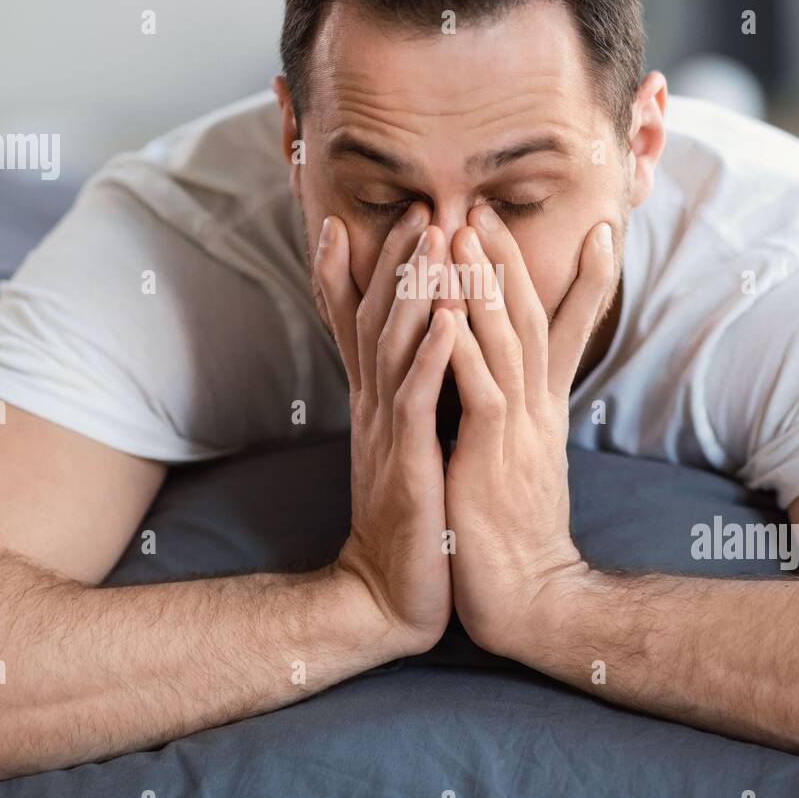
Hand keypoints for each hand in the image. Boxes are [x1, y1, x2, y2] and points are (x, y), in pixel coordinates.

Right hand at [315, 204, 456, 655]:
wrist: (389, 593)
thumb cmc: (409, 518)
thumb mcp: (401, 448)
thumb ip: (403, 400)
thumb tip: (416, 356)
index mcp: (376, 401)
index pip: (358, 323)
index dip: (351, 269)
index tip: (348, 215)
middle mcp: (374, 406)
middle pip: (377, 318)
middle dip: (394, 259)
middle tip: (417, 204)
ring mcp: (386, 431)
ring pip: (395, 345)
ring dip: (415, 289)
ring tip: (433, 237)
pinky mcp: (407, 461)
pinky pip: (417, 398)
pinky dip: (432, 354)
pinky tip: (450, 318)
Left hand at [444, 206, 616, 655]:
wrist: (529, 598)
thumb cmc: (514, 531)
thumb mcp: (523, 461)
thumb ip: (522, 418)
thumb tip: (520, 387)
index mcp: (541, 409)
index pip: (565, 330)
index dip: (583, 279)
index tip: (600, 229)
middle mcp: (536, 409)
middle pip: (531, 317)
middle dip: (507, 258)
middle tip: (484, 206)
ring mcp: (520, 430)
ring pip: (507, 341)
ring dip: (486, 283)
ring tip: (463, 231)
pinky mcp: (493, 455)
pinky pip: (480, 388)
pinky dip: (466, 345)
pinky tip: (450, 308)